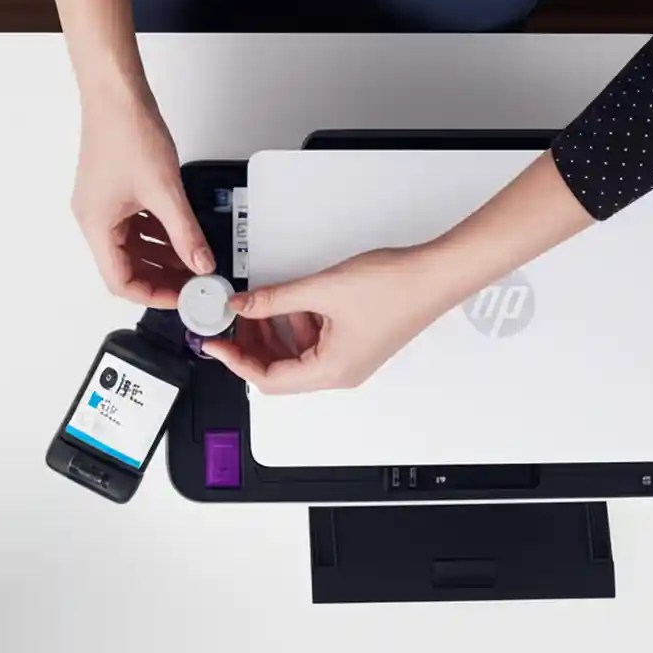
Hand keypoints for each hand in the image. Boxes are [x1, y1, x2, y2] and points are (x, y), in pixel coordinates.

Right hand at [72, 89, 213, 306]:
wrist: (116, 93)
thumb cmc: (126, 130)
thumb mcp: (165, 190)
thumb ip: (186, 233)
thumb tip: (202, 263)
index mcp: (97, 225)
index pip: (120, 281)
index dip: (152, 294)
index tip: (181, 297)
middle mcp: (94, 219)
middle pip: (126, 267)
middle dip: (160, 278)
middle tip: (192, 284)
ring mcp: (102, 206)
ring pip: (132, 248)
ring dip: (161, 258)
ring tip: (192, 263)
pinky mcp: (113, 193)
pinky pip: (134, 227)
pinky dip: (157, 237)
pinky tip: (180, 238)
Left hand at [205, 246, 459, 394]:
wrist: (436, 274)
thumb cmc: (396, 287)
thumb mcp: (322, 290)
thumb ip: (275, 300)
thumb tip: (243, 306)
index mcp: (331, 371)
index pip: (268, 378)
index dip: (237, 361)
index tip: (216, 343)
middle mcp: (340, 373)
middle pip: (280, 371)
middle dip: (253, 345)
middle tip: (234, 321)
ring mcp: (349, 360)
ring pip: (296, 356)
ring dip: (274, 333)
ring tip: (261, 307)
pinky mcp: (355, 344)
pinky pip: (314, 343)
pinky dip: (297, 325)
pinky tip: (293, 303)